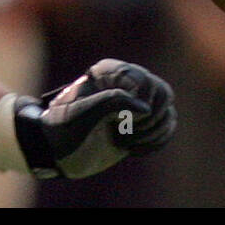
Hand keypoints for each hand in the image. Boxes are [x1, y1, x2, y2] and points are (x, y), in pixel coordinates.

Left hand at [12, 59, 175, 178]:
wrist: (56, 152)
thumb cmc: (62, 130)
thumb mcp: (78, 115)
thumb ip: (110, 102)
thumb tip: (145, 107)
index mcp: (110, 72)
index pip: (144, 81)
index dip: (138, 105)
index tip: (115, 122)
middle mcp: (127, 82)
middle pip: (162, 94)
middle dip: (148, 120)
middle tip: (123, 132)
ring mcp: (137, 101)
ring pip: (167, 110)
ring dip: (152, 132)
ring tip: (125, 141)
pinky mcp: (142, 121)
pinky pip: (167, 124)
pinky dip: (157, 140)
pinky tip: (134, 149)